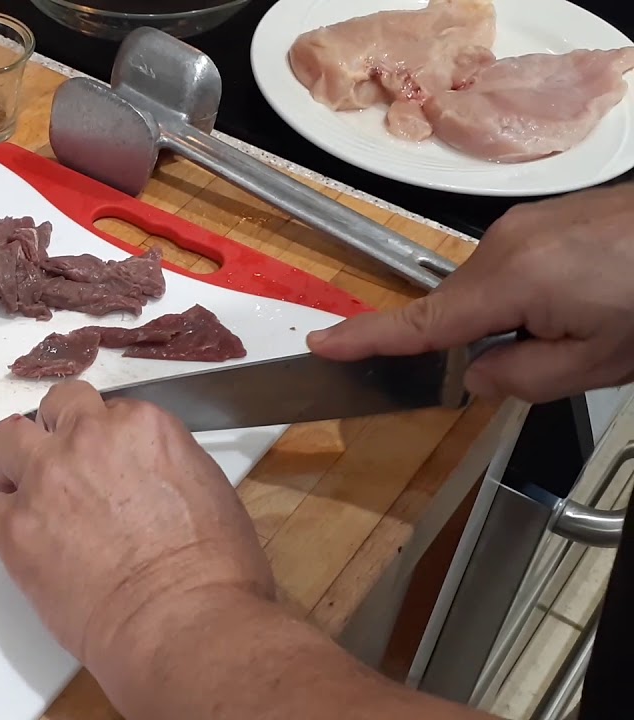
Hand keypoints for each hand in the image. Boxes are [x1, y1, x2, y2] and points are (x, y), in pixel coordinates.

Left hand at [0, 381, 273, 667]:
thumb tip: (143, 478)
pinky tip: (19, 540)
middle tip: (63, 472)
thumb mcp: (209, 489)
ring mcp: (46, 479)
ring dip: (14, 464)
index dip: (99, 440)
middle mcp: (88, 438)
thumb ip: (164, 464)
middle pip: (53, 408)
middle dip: (55, 435)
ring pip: (5, 440)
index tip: (102, 466)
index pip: (101, 410)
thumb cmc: (214, 572)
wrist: (183, 622)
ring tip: (29, 497)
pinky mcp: (15, 527)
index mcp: (141, 426)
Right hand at [308, 183, 633, 402]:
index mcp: (511, 281)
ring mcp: (523, 224)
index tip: (321, 345)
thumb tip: (477, 375)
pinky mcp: (543, 217)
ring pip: (486, 288)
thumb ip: (520, 378)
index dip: (367, 338)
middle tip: (553, 360)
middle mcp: (503, 243)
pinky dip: (526, 294)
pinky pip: (509, 266)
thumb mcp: (597, 363)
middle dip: (478, 343)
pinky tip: (581, 304)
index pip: (421, 322)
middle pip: (455, 307)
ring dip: (511, 318)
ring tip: (586, 328)